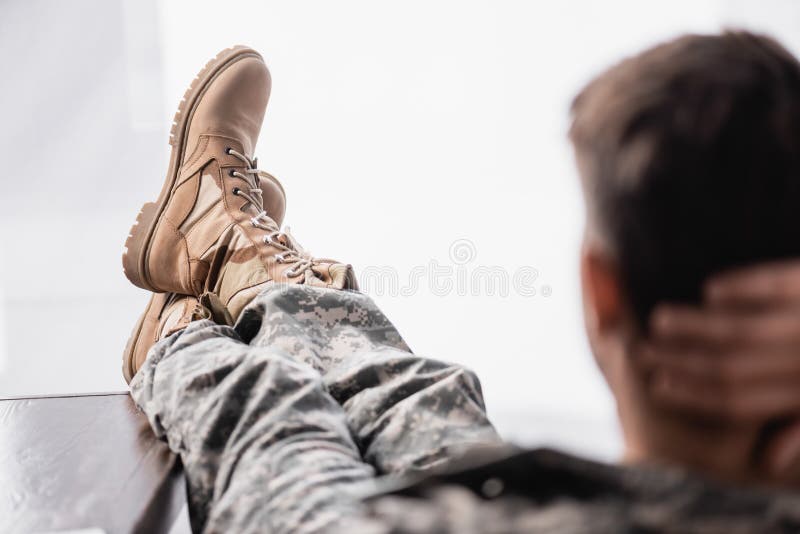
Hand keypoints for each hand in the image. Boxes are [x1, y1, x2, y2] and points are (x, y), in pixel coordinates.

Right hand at [638, 261, 799, 475]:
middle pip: (729, 365)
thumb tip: (767, 460)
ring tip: (661, 318)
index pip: (738, 400)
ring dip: (695, 325)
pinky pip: (772, 283)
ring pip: (740, 327)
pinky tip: (711, 288)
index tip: (658, 384)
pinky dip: (739, 287)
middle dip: (680, 359)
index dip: (694, 393)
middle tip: (642, 348)